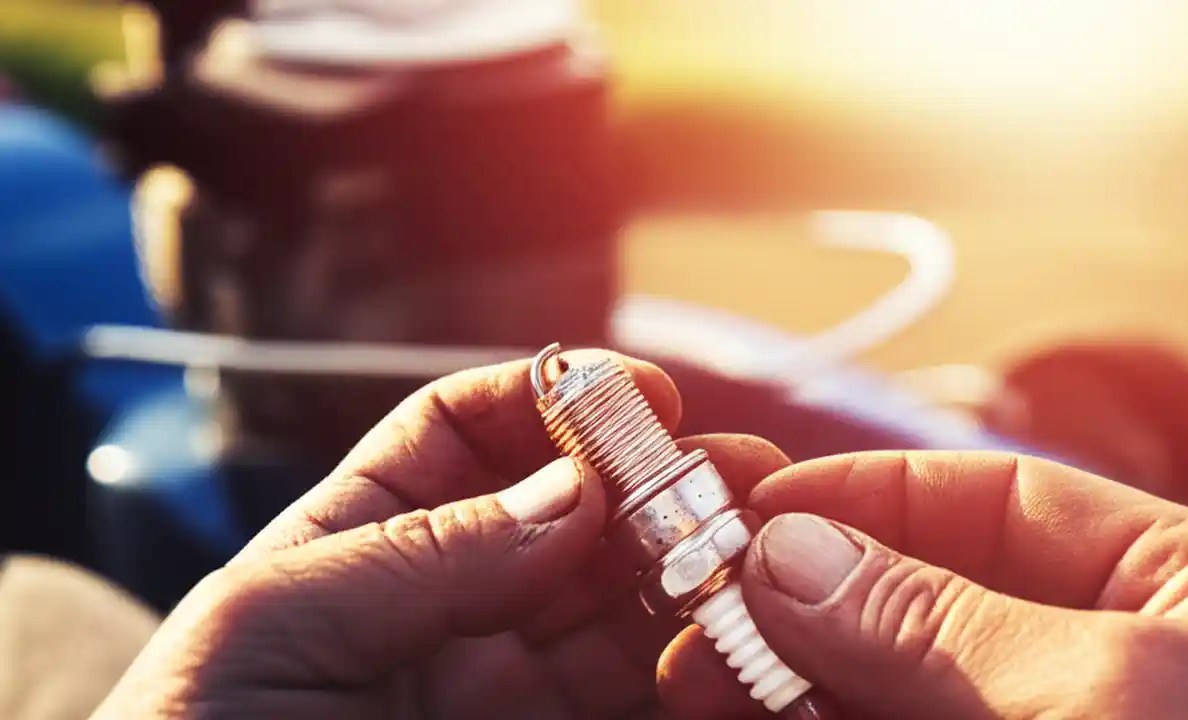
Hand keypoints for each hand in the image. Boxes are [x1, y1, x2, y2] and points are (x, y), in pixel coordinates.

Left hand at [93, 352, 789, 718]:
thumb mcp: (262, 632)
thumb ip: (418, 556)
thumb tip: (574, 491)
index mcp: (362, 548)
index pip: (465, 437)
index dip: (552, 398)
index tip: (640, 393)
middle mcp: (449, 612)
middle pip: (575, 519)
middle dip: (658, 485)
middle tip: (738, 478)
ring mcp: (507, 693)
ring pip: (629, 612)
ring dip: (701, 575)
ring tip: (764, 559)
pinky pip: (646, 706)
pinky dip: (707, 678)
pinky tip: (747, 652)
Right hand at [660, 452, 1187, 718]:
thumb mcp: (1103, 695)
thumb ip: (935, 623)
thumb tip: (790, 550)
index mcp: (1182, 590)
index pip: (995, 505)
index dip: (865, 498)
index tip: (751, 516)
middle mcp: (1110, 667)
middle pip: (924, 607)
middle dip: (810, 608)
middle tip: (704, 626)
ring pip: (895, 699)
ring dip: (799, 689)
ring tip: (707, 687)